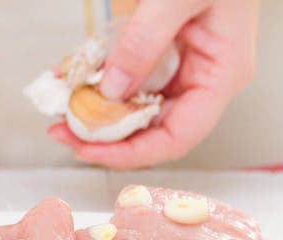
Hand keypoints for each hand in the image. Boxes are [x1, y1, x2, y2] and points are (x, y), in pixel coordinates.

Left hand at [48, 0, 257, 168]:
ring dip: (97, 110)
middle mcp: (204, 78)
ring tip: (61, 108)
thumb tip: (113, 91)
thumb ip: (144, 42)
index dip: (132, 153)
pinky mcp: (164, 49)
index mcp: (222, 75)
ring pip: (136, 105)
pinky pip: (129, 75)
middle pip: (153, 128)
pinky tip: (71, 78)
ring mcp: (184, 64)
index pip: (177, 137)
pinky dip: (99, 79)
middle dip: (105, 135)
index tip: (89, 150)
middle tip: (62, 130)